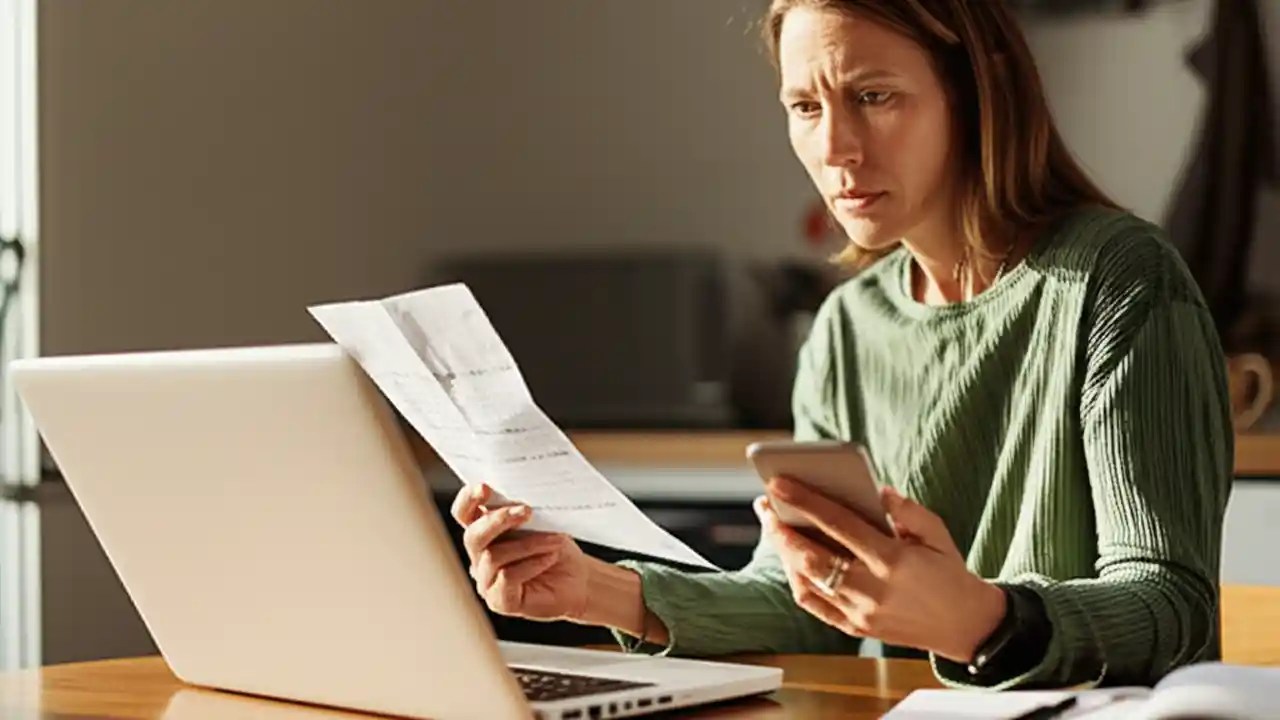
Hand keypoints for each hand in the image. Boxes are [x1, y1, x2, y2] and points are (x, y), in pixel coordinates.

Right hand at [450, 484, 590, 620]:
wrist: (578, 579)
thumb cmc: (556, 549)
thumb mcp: (539, 523)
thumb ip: (519, 511)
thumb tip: (510, 495)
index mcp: (485, 532)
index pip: (464, 514)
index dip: (468, 499)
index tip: (485, 488)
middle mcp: (480, 557)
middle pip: (473, 536)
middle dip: (498, 520)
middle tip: (527, 510)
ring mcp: (487, 581)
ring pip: (493, 557)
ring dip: (527, 544)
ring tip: (554, 540)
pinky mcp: (500, 601)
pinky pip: (507, 578)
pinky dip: (531, 564)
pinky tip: (550, 558)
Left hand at [754, 477, 1006, 661]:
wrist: (967, 626)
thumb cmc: (949, 572)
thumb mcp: (937, 533)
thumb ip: (906, 509)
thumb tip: (874, 489)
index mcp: (894, 560)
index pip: (839, 525)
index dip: (805, 502)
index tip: (778, 483)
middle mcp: (873, 589)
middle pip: (812, 557)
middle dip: (781, 529)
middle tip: (765, 505)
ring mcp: (861, 613)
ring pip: (807, 582)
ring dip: (783, 553)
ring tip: (773, 526)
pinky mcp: (855, 629)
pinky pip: (814, 606)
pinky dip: (797, 581)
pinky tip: (790, 560)